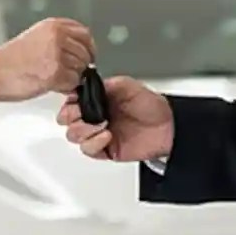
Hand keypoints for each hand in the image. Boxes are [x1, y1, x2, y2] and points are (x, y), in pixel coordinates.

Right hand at [0, 17, 95, 101]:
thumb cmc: (9, 60)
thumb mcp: (35, 37)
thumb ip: (57, 39)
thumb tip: (78, 50)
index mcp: (53, 26)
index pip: (84, 33)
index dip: (88, 47)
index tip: (87, 55)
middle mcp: (57, 37)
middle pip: (85, 52)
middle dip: (80, 65)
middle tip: (69, 72)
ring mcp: (57, 55)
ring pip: (81, 69)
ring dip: (72, 77)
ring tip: (55, 79)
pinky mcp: (55, 73)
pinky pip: (73, 83)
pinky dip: (66, 88)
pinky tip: (53, 86)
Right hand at [57, 75, 172, 160]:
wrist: (168, 127)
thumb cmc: (152, 106)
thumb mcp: (128, 86)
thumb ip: (106, 84)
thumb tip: (88, 85)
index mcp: (97, 100)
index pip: (71, 101)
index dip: (68, 102)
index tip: (73, 101)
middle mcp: (95, 116)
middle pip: (67, 120)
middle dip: (71, 117)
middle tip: (81, 114)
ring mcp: (98, 133)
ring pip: (74, 136)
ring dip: (83, 131)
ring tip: (101, 125)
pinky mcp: (105, 150)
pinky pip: (89, 150)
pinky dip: (94, 143)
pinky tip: (106, 136)